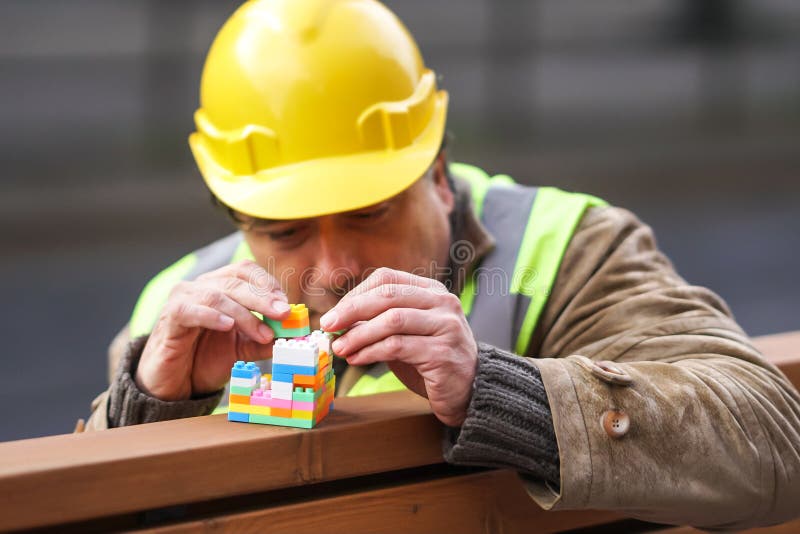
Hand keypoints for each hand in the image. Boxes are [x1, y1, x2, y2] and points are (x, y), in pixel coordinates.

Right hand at [136, 260, 289, 400]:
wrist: (174, 383)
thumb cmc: (206, 360)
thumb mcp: (243, 349)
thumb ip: (265, 339)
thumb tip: (294, 334)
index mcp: (219, 286)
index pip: (245, 271)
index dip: (267, 283)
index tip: (286, 304)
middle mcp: (200, 286)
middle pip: (235, 281)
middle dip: (263, 298)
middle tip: (283, 313)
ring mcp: (182, 299)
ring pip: (217, 296)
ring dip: (244, 314)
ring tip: (263, 333)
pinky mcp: (168, 317)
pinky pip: (190, 310)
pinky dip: (212, 316)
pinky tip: (228, 326)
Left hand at [320, 268, 477, 426]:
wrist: (468, 391)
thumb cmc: (431, 361)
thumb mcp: (405, 334)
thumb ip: (379, 322)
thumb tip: (337, 320)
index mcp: (432, 291)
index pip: (387, 278)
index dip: (356, 294)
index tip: (335, 314)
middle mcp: (443, 302)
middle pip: (388, 296)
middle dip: (351, 311)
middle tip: (328, 326)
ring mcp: (446, 326)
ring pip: (392, 320)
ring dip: (358, 335)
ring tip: (339, 348)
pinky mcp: (443, 353)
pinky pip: (397, 347)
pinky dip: (370, 352)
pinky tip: (356, 360)